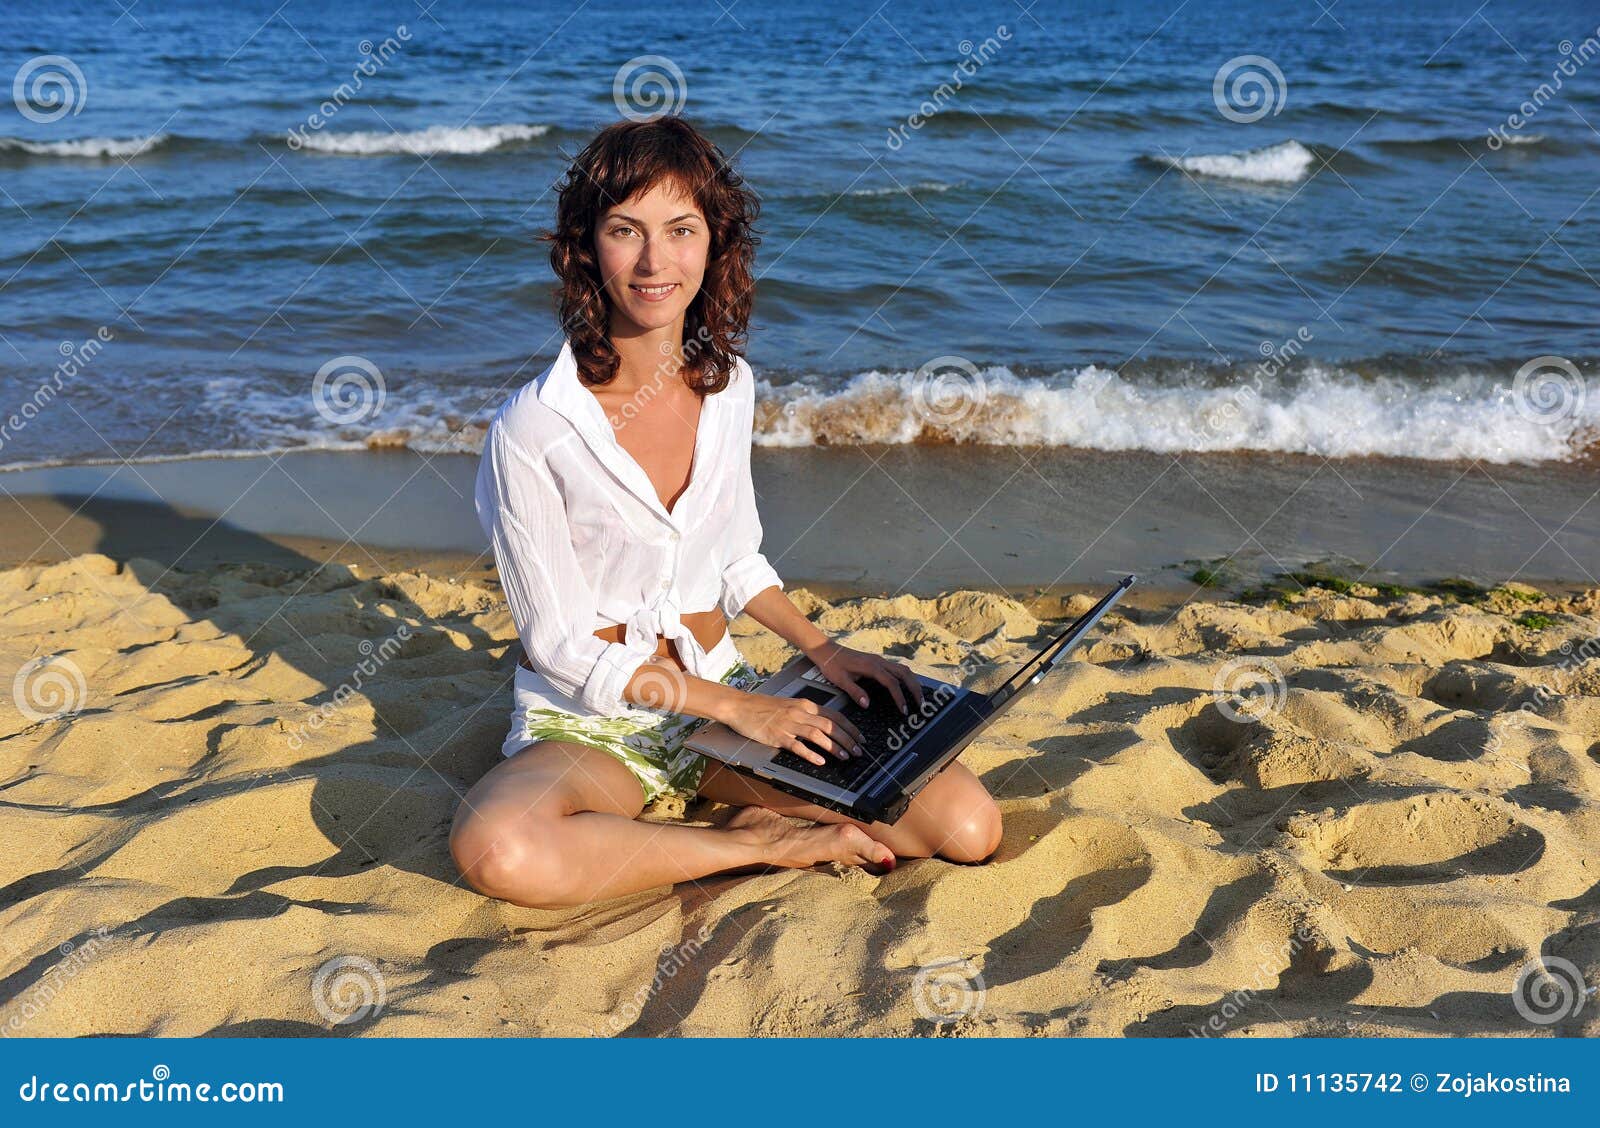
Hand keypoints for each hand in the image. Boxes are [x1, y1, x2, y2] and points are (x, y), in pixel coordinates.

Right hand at [719, 691, 865, 764]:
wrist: (741, 706)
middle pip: (831, 726)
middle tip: (858, 751)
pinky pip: (798, 746)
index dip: (850, 728)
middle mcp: (800, 713)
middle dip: (848, 739)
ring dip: (834, 747)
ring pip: (818, 735)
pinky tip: (820, 762)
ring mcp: (789, 724)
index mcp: (805, 705)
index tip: (860, 738)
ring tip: (845, 757)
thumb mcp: (790, 705)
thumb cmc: (764, 707)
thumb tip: (825, 726)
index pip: (835, 716)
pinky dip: (811, 755)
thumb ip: (807, 714)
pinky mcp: (777, 736)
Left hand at [801, 639, 923, 714]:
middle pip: (904, 673)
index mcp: (871, 666)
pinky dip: (906, 678)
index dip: (900, 697)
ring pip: (903, 669)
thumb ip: (855, 692)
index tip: (904, 710)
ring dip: (913, 682)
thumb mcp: (840, 680)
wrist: (827, 651)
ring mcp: (880, 660)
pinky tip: (908, 686)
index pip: (892, 683)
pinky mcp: (878, 661)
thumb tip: (867, 704)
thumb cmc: (832, 665)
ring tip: (918, 697)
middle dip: (915, 689)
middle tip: (920, 705)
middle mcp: (879, 661)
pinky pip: (898, 668)